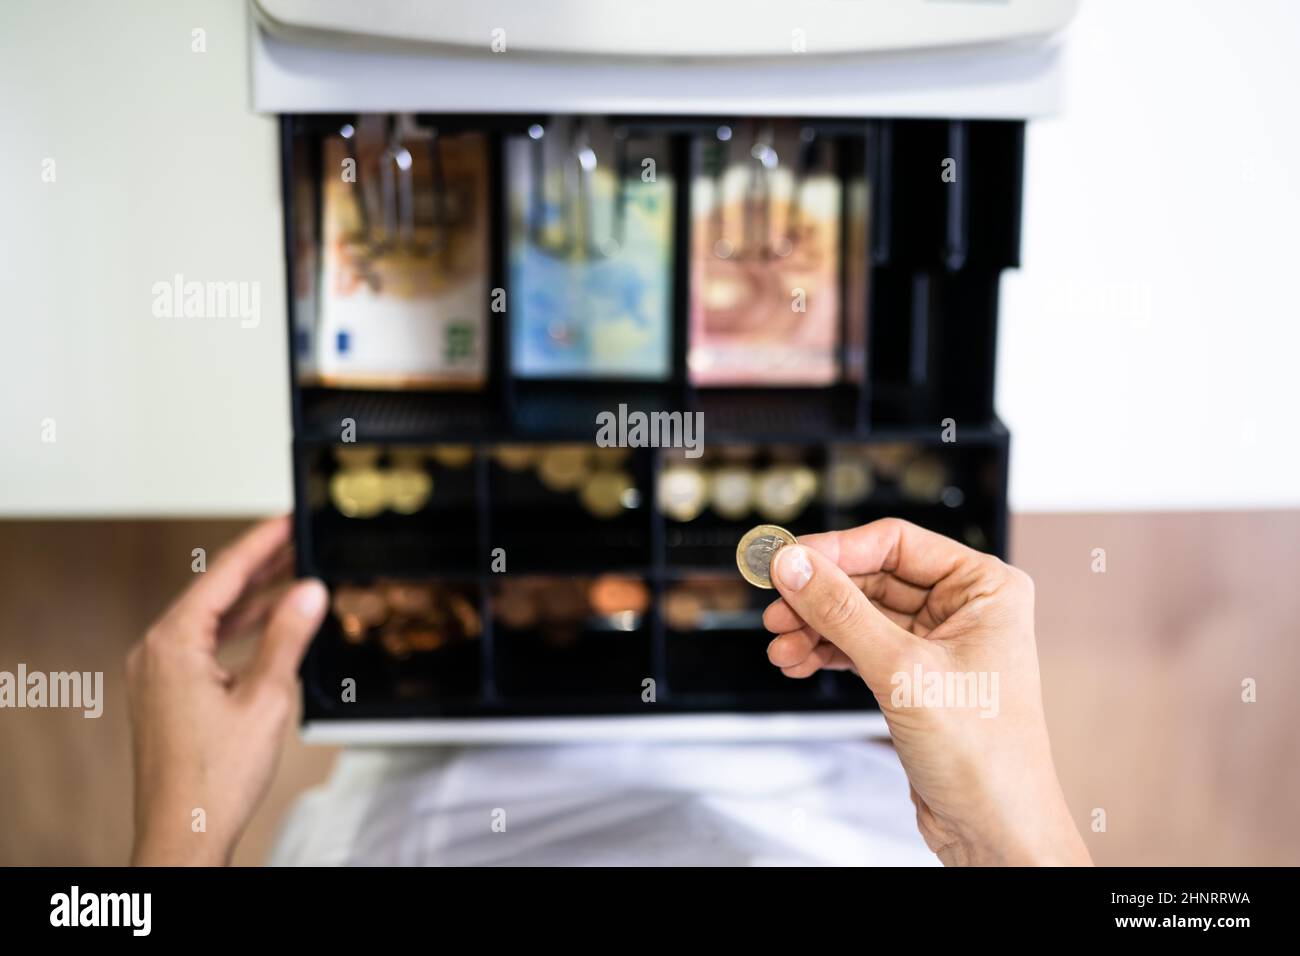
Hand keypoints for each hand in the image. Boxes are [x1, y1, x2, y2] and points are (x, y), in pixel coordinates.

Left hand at [126, 516, 326, 865]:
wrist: (184, 833)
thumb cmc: (214, 779)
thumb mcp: (266, 698)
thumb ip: (288, 637)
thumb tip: (309, 592)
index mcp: (173, 644)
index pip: (224, 574)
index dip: (262, 543)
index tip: (288, 520)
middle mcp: (156, 652)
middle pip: (215, 591)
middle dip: (261, 566)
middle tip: (299, 539)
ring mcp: (157, 674)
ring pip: (211, 619)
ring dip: (253, 600)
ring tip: (294, 575)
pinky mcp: (166, 693)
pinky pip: (205, 645)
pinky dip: (239, 631)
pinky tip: (270, 626)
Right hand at [764, 518, 1089, 865]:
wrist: (995, 831)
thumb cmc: (985, 757)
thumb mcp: (902, 672)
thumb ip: (842, 613)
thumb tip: (794, 565)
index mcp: (985, 587)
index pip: (896, 542)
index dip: (836, 549)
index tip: (787, 560)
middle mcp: (965, 607)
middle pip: (871, 577)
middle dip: (819, 596)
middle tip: (775, 610)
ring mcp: (939, 643)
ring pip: (860, 614)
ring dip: (816, 627)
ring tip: (781, 647)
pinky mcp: (916, 676)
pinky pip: (860, 646)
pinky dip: (827, 652)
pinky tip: (798, 662)